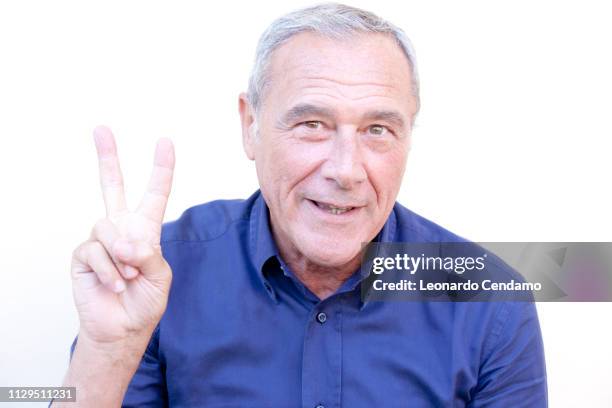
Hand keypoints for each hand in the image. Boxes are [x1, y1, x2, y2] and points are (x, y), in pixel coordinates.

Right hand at [71, 126, 174, 343]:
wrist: (122, 329)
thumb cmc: (145, 302)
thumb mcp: (161, 277)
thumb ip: (149, 255)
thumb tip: (126, 244)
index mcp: (145, 230)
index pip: (154, 194)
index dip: (161, 169)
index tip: (165, 143)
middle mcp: (121, 229)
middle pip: (111, 186)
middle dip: (107, 157)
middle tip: (101, 129)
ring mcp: (100, 241)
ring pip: (107, 229)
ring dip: (122, 257)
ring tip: (130, 277)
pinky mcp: (83, 256)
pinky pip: (94, 251)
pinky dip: (109, 270)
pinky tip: (116, 285)